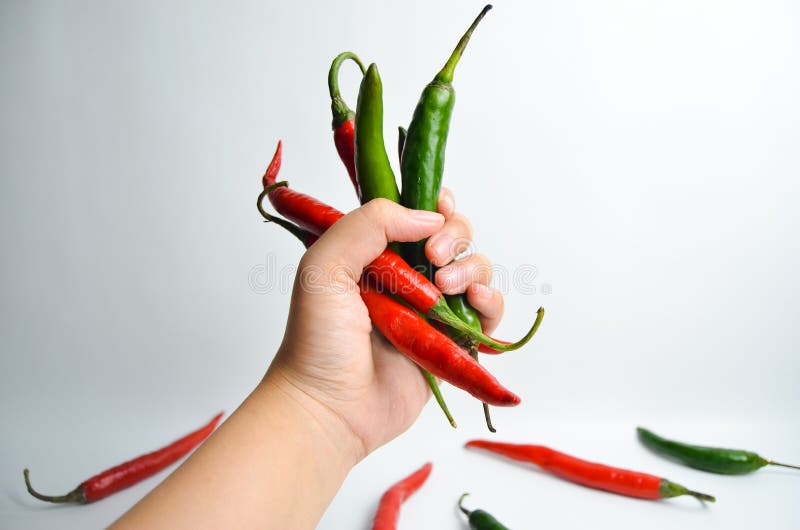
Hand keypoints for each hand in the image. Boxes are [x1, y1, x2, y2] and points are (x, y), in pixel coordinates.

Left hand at [264, 189, 505, 461]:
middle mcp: (406, 277)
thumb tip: (429, 216)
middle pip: (453, 235)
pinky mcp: (451, 343)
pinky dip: (491, 301)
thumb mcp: (324, 266)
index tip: (438, 207)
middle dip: (454, 234)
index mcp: (374, 253)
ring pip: (475, 269)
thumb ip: (368, 224)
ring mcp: (431, 310)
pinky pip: (488, 313)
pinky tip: (475, 302)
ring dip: (471, 268)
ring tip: (447, 288)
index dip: (434, 204)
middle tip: (433, 256)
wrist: (329, 408)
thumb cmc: (316, 341)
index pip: (415, 212)